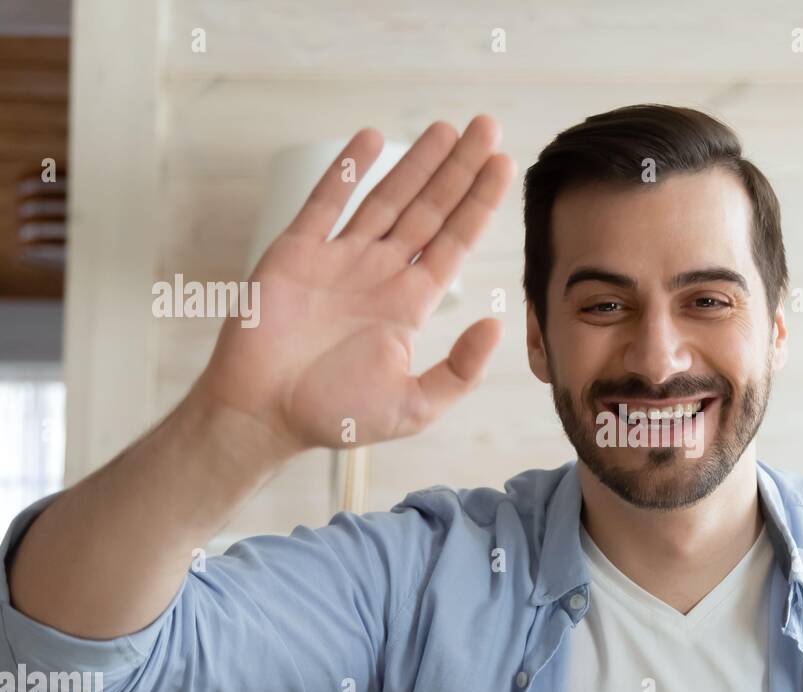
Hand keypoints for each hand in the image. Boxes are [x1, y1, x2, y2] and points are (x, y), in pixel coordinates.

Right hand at [193, 115, 514, 455]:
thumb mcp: (414, 406)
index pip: (454, 242)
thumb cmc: (334, 416)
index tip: (504, 165)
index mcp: (409, 304)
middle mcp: (380, 273)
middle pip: (430, 209)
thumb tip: (496, 326)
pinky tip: (373, 140)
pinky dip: (348, 169)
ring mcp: (340, 258)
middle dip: (459, 169)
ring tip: (447, 128)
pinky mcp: (296, 251)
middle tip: (488, 127)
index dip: (479, 203)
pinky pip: (325, 200)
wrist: (262, 414)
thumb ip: (459, 370)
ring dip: (417, 162)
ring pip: (387, 197)